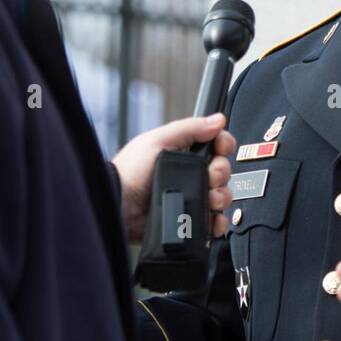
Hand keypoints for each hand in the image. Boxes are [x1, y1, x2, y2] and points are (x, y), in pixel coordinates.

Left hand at [112, 113, 234, 242]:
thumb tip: (218, 120)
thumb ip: (189, 128)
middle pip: (221, 170)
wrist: (118, 206)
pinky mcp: (188, 220)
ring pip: (220, 195)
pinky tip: (212, 217)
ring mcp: (189, 198)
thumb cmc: (129, 172)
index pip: (214, 145)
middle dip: (221, 172)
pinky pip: (212, 221)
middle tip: (210, 176)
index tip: (221, 147)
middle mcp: (188, 175)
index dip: (222, 145)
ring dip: (221, 196)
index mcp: (182, 153)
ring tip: (210, 199)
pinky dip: (217, 220)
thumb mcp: (158, 140)